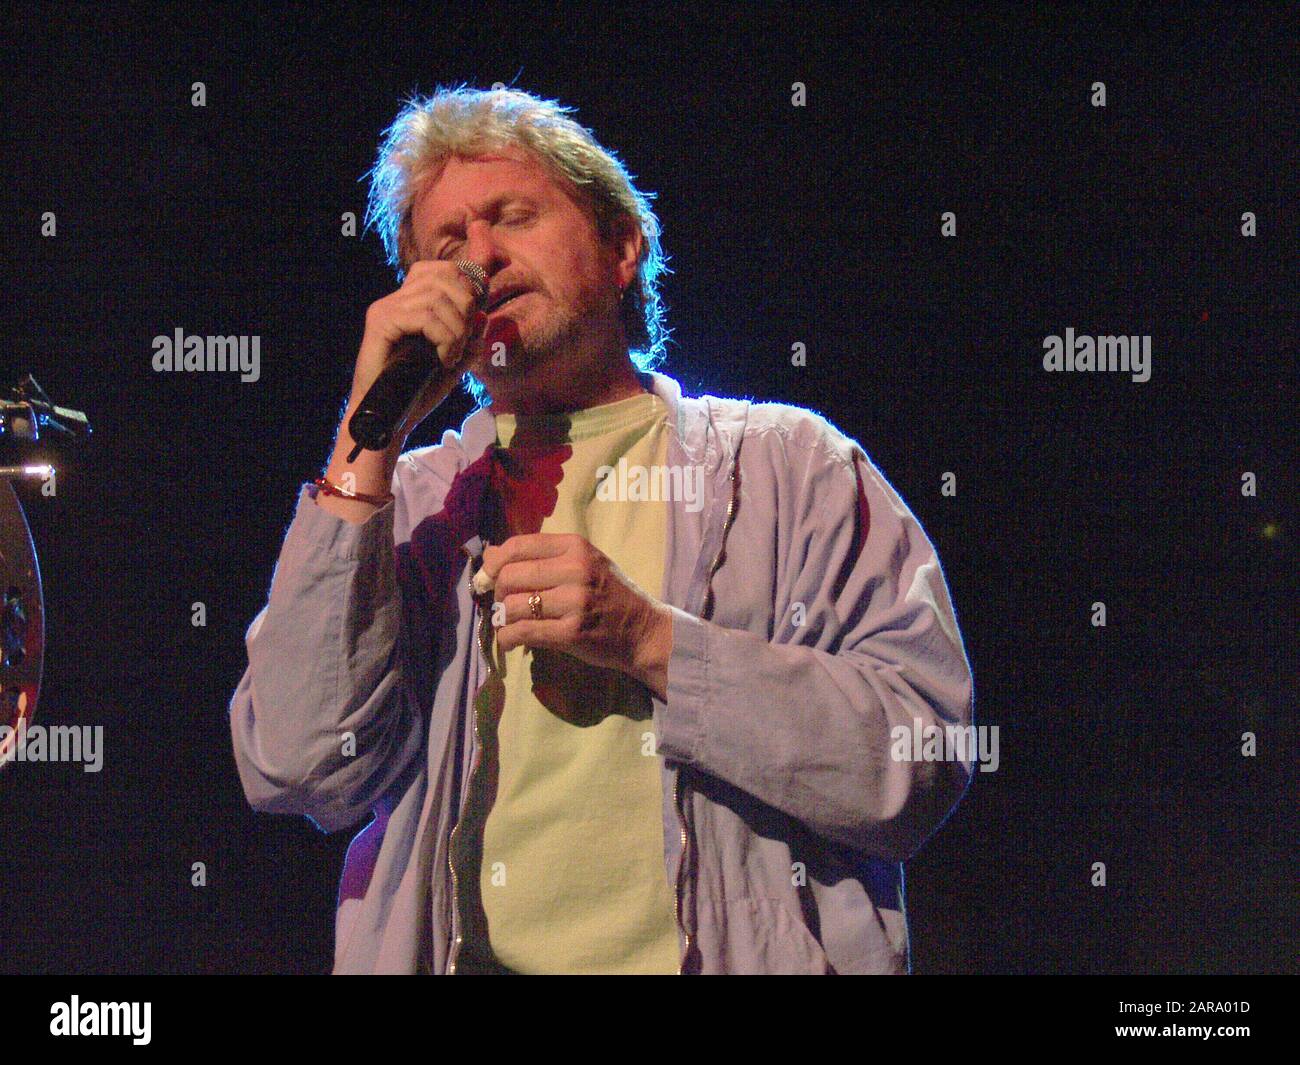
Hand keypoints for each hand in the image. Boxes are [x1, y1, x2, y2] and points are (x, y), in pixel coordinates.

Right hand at [352, 258, 488, 435]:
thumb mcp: (454, 363)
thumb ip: (469, 339)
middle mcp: (397, 299)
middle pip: (443, 276)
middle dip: (465, 307)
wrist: (389, 418)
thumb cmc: (418, 392)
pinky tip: (444, 359)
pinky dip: (444, 338)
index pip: (443, 270)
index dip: (466, 286)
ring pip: (437, 297)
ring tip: (453, 355)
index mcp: (411, 303)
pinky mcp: (381, 323)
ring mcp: (386, 309)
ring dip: (456, 328)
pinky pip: (424, 316)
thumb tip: (483, 315)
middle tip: (464, 342)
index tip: (475, 319)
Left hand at [479, 533, 673, 699]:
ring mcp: (574, 601)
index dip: (494, 562)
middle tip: (505, 604)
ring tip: (511, 623)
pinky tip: (511, 640)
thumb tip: (489, 556)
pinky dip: (508, 638)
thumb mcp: (581, 564)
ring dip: (503, 618)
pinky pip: (522, 632)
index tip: (488, 577)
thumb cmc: (608, 595)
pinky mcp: (571, 632)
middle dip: (498, 593)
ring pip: (512, 605)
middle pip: (510, 576)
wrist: (641, 631)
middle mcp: (575, 569)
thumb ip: (540, 558)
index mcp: (575, 547)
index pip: (518, 546)